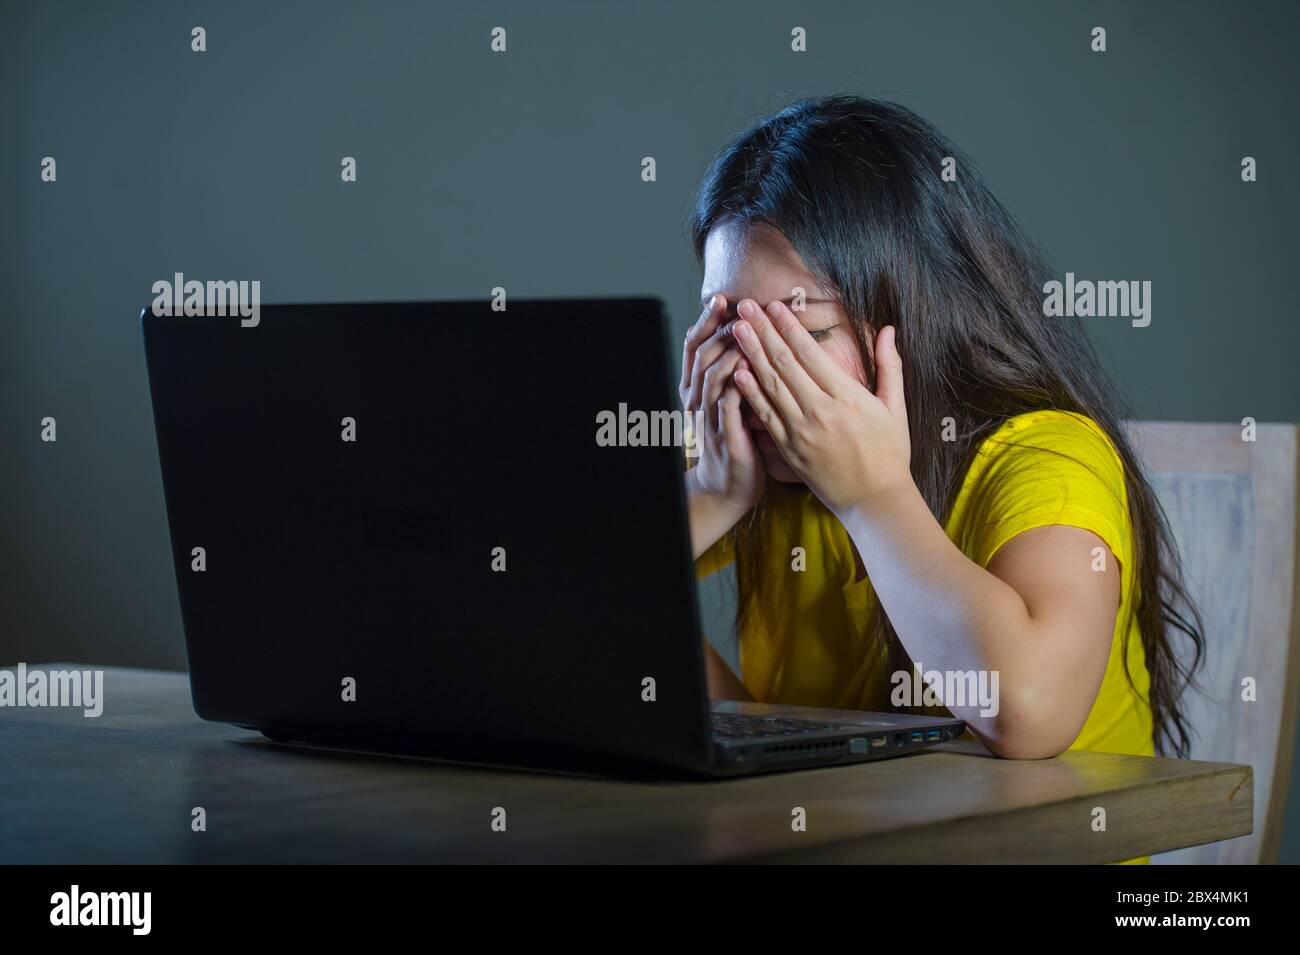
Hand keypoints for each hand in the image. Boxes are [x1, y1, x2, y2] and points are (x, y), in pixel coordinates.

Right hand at [679, 296, 764, 546]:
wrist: (728, 487)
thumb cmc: (737, 441)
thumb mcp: (732, 402)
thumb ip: (735, 373)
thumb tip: (748, 338)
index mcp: (698, 389)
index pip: (695, 346)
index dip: (707, 321)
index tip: (723, 299)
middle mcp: (698, 400)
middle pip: (701, 355)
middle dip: (718, 329)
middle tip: (737, 310)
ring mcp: (709, 419)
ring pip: (710, 377)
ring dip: (726, 352)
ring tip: (744, 332)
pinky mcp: (726, 437)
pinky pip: (726, 407)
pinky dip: (736, 387)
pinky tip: (750, 370)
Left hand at [729, 298, 911, 516]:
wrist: (874, 500)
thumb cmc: (889, 453)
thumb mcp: (895, 407)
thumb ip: (890, 366)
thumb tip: (888, 329)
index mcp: (847, 396)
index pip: (810, 353)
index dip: (788, 327)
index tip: (774, 305)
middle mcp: (820, 411)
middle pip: (784, 363)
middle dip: (762, 331)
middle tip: (744, 306)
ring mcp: (801, 431)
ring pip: (770, 385)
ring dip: (750, 355)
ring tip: (736, 330)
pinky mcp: (790, 449)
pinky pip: (766, 416)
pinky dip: (751, 393)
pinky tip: (737, 373)